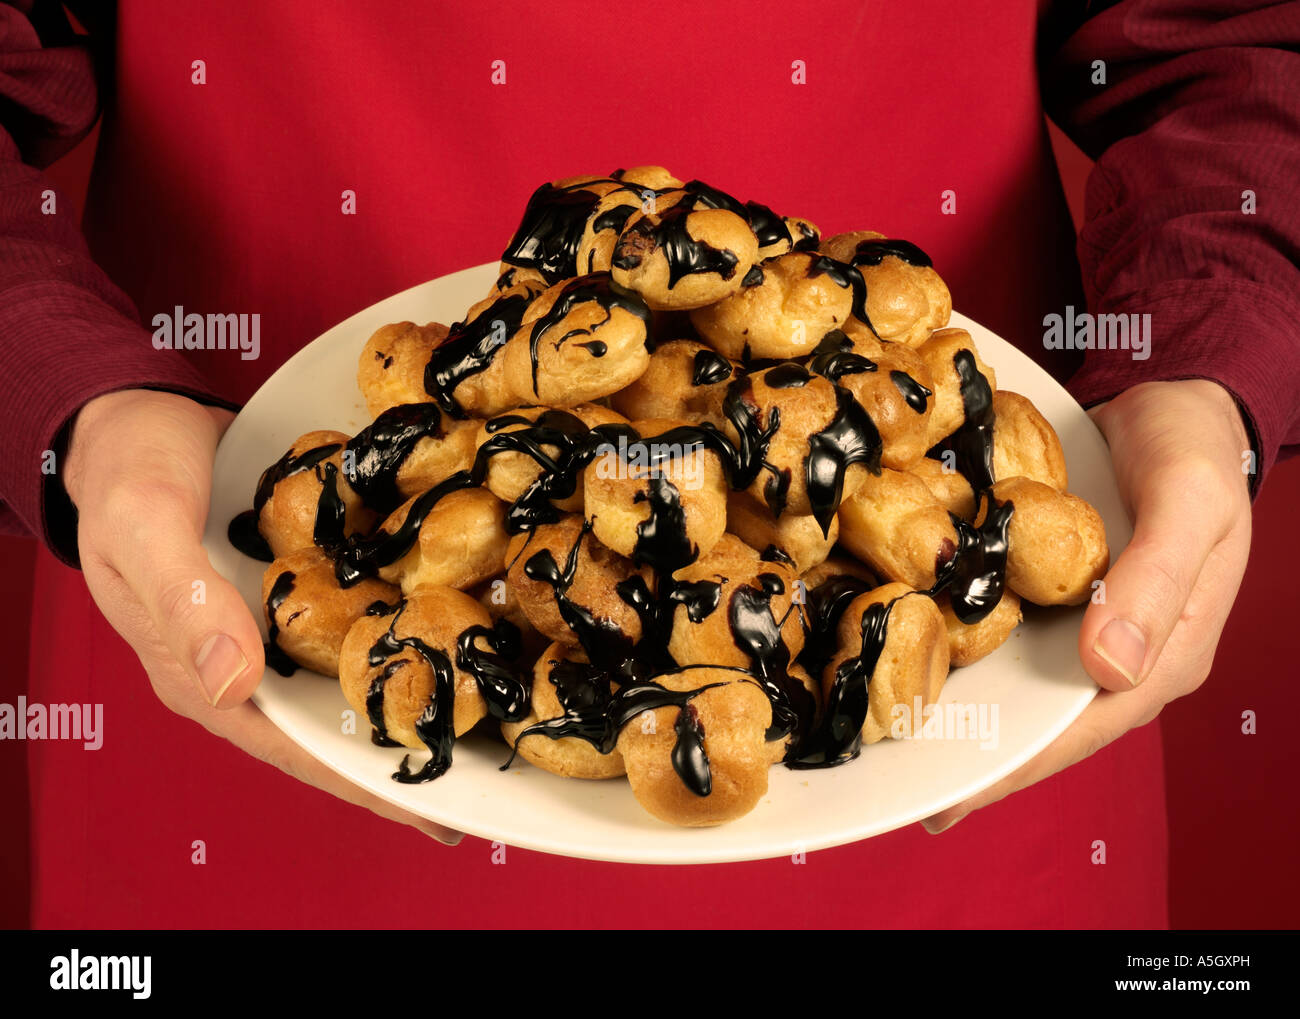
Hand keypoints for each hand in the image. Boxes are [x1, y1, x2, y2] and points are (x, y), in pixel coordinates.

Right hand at [62, 389, 462, 843]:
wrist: (136, 414)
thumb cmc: (129, 469)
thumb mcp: (146, 526)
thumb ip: (185, 600)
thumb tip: (233, 682)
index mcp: (198, 670)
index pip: (290, 748)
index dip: (359, 784)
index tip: (432, 812)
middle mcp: (242, 658)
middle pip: (330, 722)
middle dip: (400, 750)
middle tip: (483, 771)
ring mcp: (270, 621)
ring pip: (346, 673)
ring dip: (408, 691)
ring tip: (486, 713)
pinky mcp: (295, 582)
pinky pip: (350, 617)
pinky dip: (396, 628)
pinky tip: (448, 633)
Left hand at [922, 379, 1252, 832]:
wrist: (1175, 401)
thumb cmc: (1195, 451)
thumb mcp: (1190, 503)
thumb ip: (1156, 580)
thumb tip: (1110, 667)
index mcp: (1165, 652)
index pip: (1083, 729)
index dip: (1017, 767)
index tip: (949, 800)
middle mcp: (1118, 651)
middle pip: (1039, 719)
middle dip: (974, 752)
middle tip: (892, 775)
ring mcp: (1082, 622)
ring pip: (1016, 678)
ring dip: (959, 704)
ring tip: (883, 728)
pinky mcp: (1052, 588)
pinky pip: (1004, 626)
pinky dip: (960, 641)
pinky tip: (907, 648)